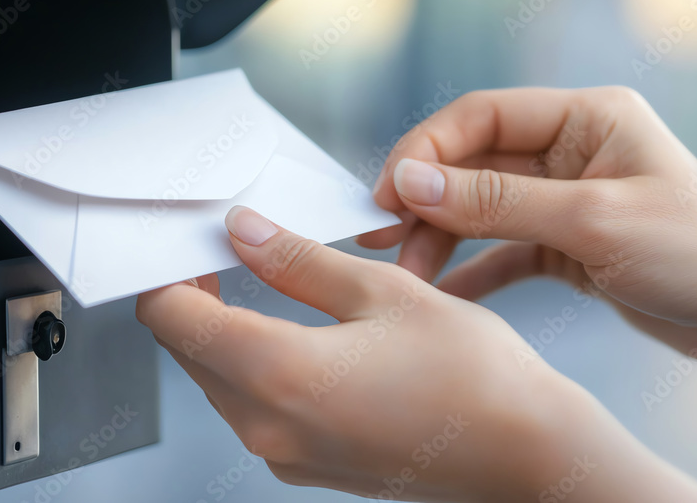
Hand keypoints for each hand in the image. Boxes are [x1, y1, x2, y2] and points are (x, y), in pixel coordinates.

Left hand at [137, 207, 696, 501]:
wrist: (527, 455)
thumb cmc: (472, 374)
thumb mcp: (382, 292)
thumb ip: (298, 261)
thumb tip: (243, 232)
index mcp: (278, 376)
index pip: (173, 319)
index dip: (168, 272)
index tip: (187, 241)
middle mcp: (267, 427)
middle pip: (189, 350)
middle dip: (195, 294)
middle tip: (228, 246)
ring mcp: (286, 454)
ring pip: (218, 378)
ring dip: (224, 328)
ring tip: (263, 277)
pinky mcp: (307, 464)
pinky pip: (253, 407)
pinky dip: (254, 363)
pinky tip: (294, 329)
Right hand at [359, 86, 696, 372]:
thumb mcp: (592, 222)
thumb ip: (496, 200)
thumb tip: (411, 180)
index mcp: (586, 117)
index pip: (482, 116)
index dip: (427, 150)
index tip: (388, 194)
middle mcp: (571, 149)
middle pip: (473, 162)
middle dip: (425, 199)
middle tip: (381, 236)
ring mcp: (565, 196)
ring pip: (479, 206)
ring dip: (440, 236)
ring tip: (408, 272)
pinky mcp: (565, 242)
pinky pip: (502, 248)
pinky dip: (472, 269)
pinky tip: (443, 292)